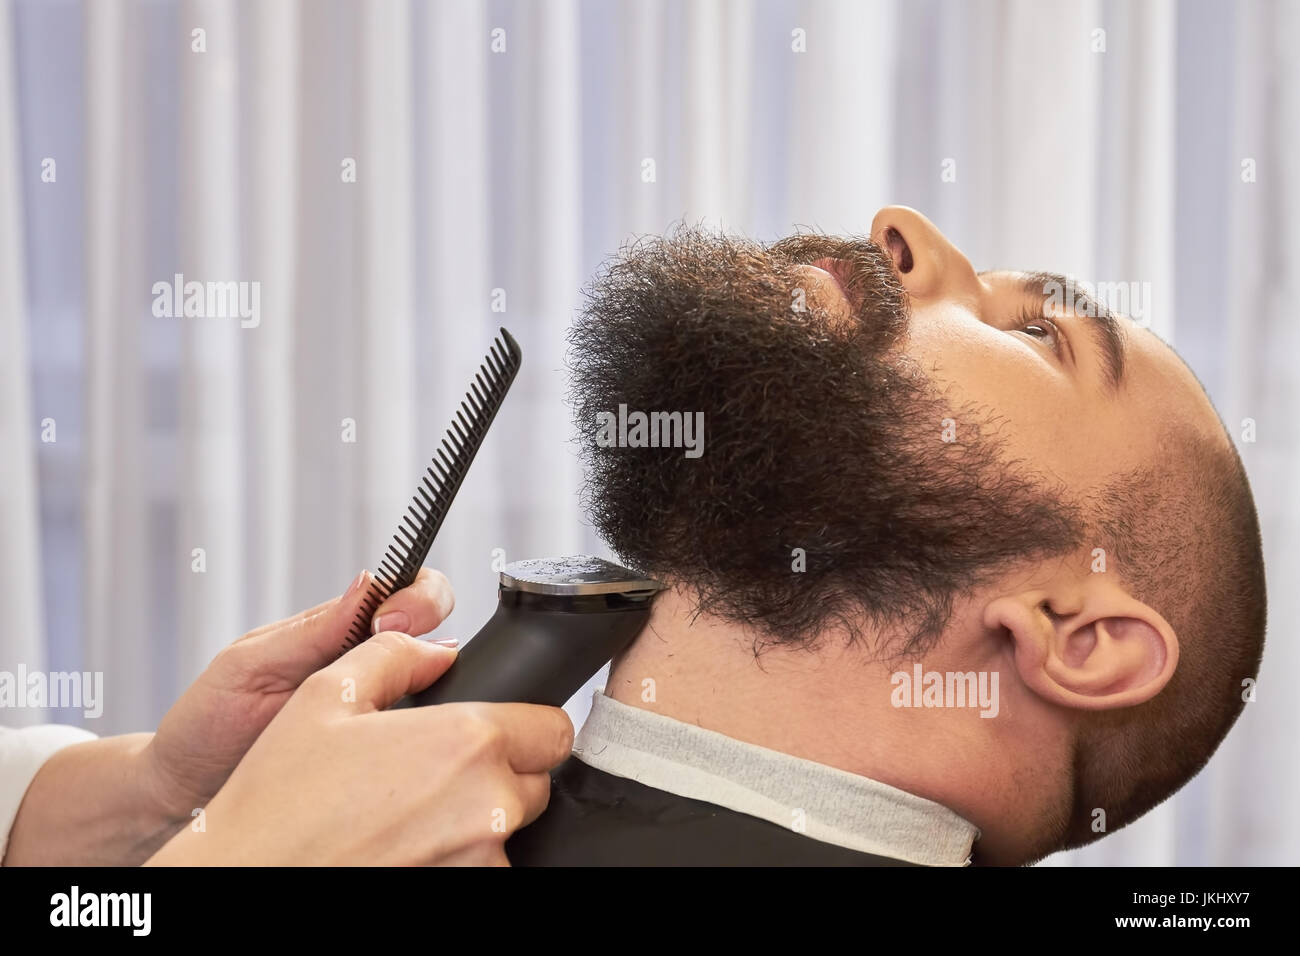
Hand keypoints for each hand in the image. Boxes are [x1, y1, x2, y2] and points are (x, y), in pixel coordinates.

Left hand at [142, 568, 455, 825]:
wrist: (186, 793)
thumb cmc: (206, 726)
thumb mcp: (248, 665)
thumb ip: (311, 630)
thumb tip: (368, 584)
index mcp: (337, 628)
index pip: (403, 587)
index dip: (413, 594)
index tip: (390, 619)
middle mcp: (366, 662)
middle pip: (435, 621)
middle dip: (429, 615)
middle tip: (399, 640)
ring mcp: (379, 705)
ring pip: (439, 674)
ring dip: (432, 673)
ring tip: (392, 692)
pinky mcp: (382, 749)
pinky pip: (423, 728)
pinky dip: (426, 724)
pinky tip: (401, 732)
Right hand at [146, 631, 573, 864]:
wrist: (247, 877)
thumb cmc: (277, 802)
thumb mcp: (325, 696)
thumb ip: (393, 655)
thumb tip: (434, 647)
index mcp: (465, 742)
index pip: (554, 728)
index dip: (525, 724)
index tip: (496, 730)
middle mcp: (486, 806)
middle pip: (534, 782)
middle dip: (497, 772)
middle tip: (434, 773)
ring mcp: (478, 860)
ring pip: (506, 829)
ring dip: (473, 819)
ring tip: (405, 814)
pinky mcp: (463, 895)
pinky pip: (481, 867)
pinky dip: (454, 856)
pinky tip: (402, 846)